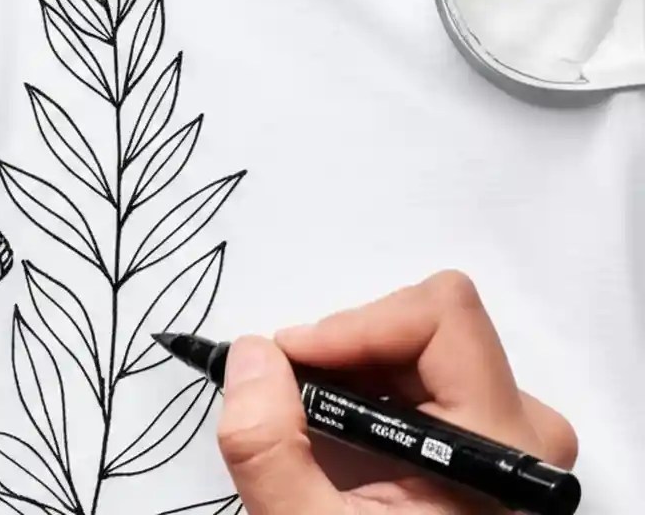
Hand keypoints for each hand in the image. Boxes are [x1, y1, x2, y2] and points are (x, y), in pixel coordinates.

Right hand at [217, 270, 578, 513]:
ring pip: (424, 340)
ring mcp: (507, 434)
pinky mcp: (486, 439)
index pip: (444, 319)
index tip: (289, 358)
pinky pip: (426, 369)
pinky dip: (366, 382)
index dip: (356, 325)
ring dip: (351, 365)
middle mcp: (521, 432)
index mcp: (498, 452)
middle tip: (287, 393)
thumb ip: (270, 448)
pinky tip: (335, 426)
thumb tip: (250, 353)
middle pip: (431, 324)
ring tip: (308, 417)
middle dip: (344, 347)